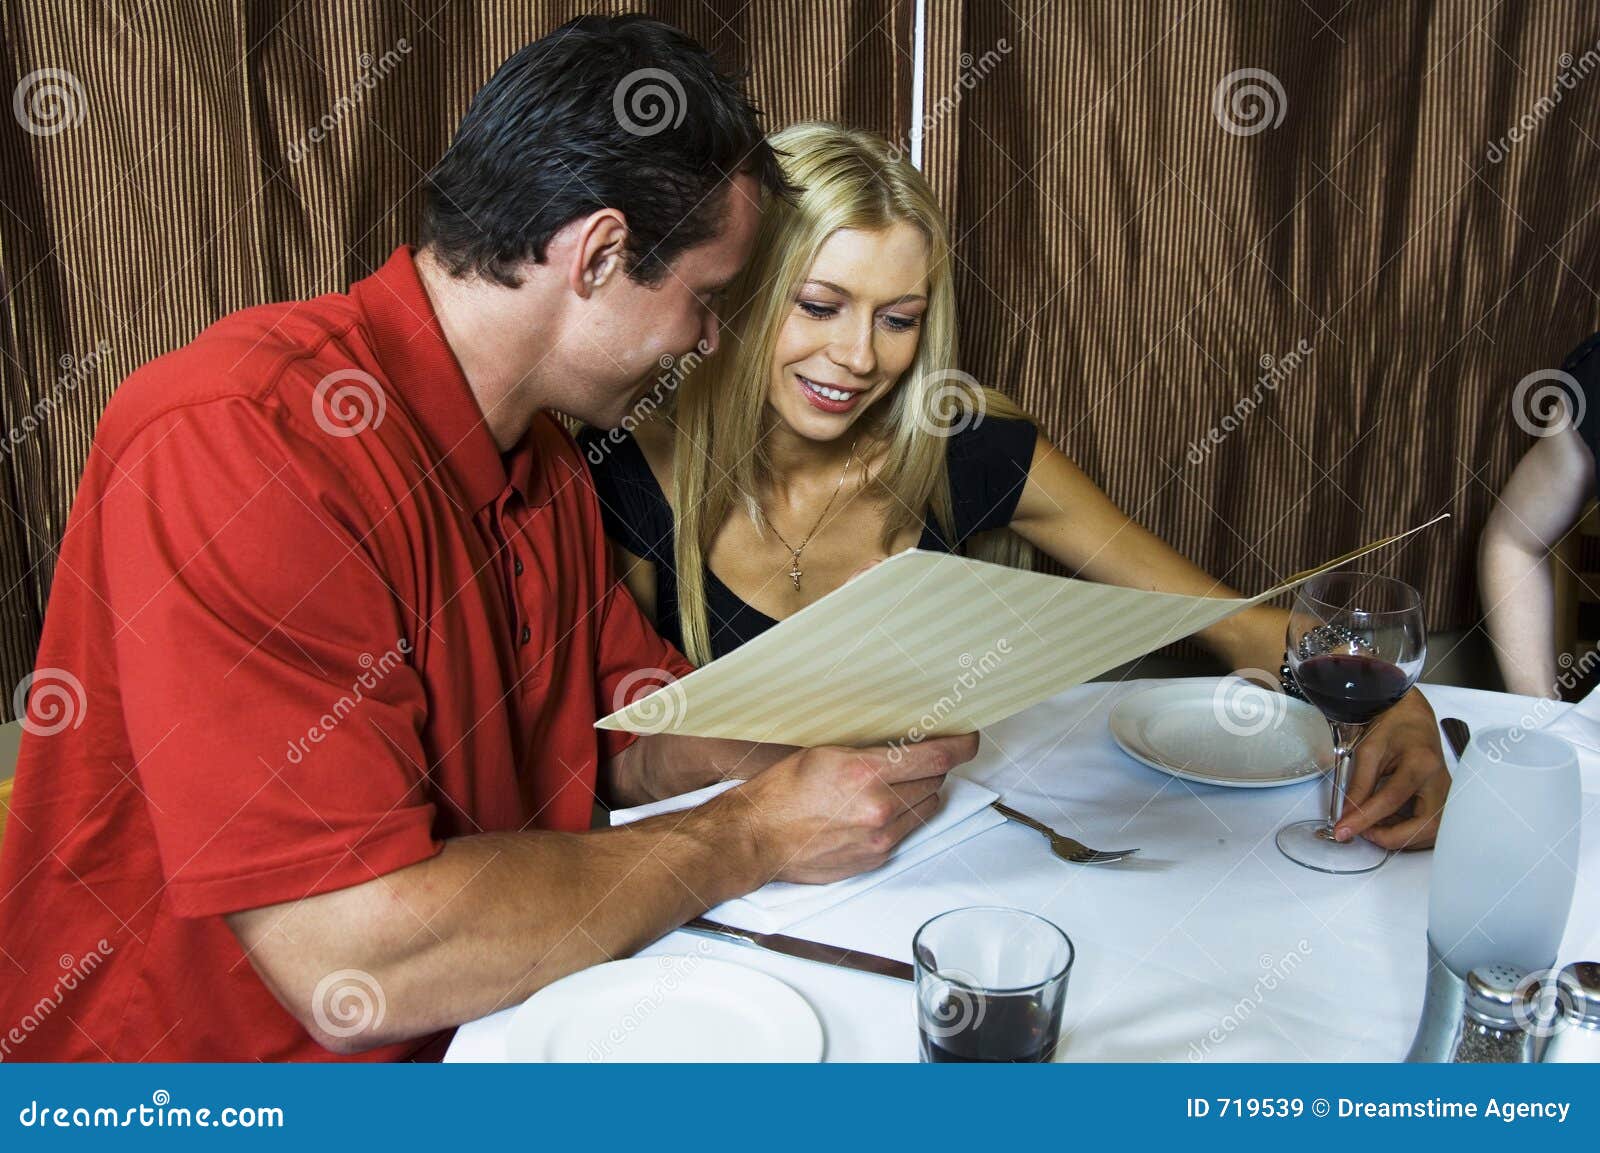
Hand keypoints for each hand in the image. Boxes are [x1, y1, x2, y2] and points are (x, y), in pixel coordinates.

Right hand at [723, 734, 979, 883]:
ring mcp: (880, 838)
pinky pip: (905, 833)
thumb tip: (908, 747)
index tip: (968, 739)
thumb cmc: (781, 793)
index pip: (937, 758)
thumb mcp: (825, 753)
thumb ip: (872, 752)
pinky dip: (897, 820)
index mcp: (866, 773)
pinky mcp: (876, 859)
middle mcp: (879, 807)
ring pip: (925, 808)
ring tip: (885, 789)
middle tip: (907, 762)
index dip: (961, 745)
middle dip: (926, 770)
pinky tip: (869, 814)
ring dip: (915, 795)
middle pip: (934, 782)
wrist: (756, 838)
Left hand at [1335, 689, 1450, 848]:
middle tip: (1364, 832)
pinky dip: (1408, 830)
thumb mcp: (1368, 750)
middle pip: (1424, 825)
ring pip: (1431, 830)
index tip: (1343, 831)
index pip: (1390, 801)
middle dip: (1392, 837)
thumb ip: (1358, 784)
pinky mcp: (1443, 797)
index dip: (1364, 819)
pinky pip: (1429, 824)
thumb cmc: (1393, 726)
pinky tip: (1388, 821)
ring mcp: (1446, 791)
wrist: (1412, 716)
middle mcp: (1440, 781)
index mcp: (1421, 763)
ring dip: (1401, 836)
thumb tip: (1347, 815)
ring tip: (1373, 825)